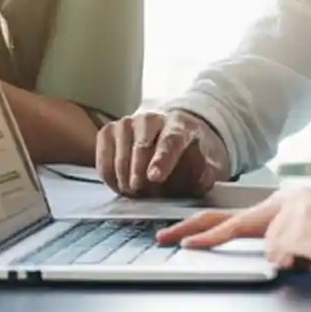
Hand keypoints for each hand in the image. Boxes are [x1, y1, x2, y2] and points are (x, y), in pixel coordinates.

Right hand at [95, 109, 230, 197]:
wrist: (173, 142)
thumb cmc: (189, 160)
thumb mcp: (207, 167)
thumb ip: (206, 174)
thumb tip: (199, 180)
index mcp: (181, 125)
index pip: (172, 140)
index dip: (162, 159)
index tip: (155, 177)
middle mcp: (153, 119)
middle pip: (142, 145)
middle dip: (139, 172)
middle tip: (140, 192)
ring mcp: (129, 123)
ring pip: (121, 150)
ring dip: (124, 176)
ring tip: (133, 192)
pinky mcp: (109, 131)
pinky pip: (103, 155)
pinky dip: (109, 174)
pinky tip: (119, 185)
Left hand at [157, 188, 310, 269]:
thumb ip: (287, 234)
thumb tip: (269, 252)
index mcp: (292, 198)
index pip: (240, 213)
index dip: (207, 224)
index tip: (180, 233)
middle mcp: (289, 199)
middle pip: (233, 221)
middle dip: (198, 232)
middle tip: (166, 240)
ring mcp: (292, 212)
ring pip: (268, 251)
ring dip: (293, 261)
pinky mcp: (298, 228)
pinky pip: (283, 259)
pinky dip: (300, 265)